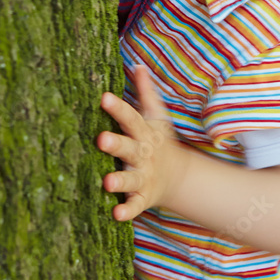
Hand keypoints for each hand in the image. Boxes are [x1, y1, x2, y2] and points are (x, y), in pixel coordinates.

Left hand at [97, 65, 184, 220]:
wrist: (178, 176)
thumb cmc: (157, 140)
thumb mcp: (155, 116)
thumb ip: (145, 92)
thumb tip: (137, 64)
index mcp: (144, 132)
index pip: (130, 117)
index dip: (117, 108)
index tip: (103, 97)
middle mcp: (144, 154)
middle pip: (129, 147)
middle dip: (116, 143)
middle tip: (100, 139)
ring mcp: (145, 176)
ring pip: (132, 178)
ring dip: (120, 181)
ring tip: (106, 183)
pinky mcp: (144, 197)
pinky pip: (136, 206)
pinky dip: (128, 211)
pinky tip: (115, 214)